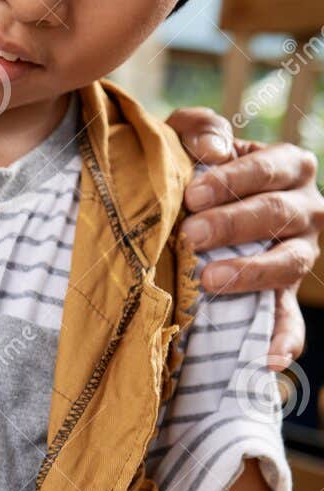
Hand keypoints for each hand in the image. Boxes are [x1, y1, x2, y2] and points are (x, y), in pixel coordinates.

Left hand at [168, 107, 323, 362]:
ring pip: (288, 264)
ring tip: (209, 280)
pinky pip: (289, 321)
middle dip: (234, 225)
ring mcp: (297, 256)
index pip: (270, 168)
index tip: (194, 194)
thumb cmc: (191, 169)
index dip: (235, 179)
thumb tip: (212, 150)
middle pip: (278, 214)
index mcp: (287, 166)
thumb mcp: (189, 139)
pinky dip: (283, 340)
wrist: (186, 212)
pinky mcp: (282, 296)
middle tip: (191, 235)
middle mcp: (304, 210)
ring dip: (251, 273)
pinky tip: (269, 360)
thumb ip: (199, 130)